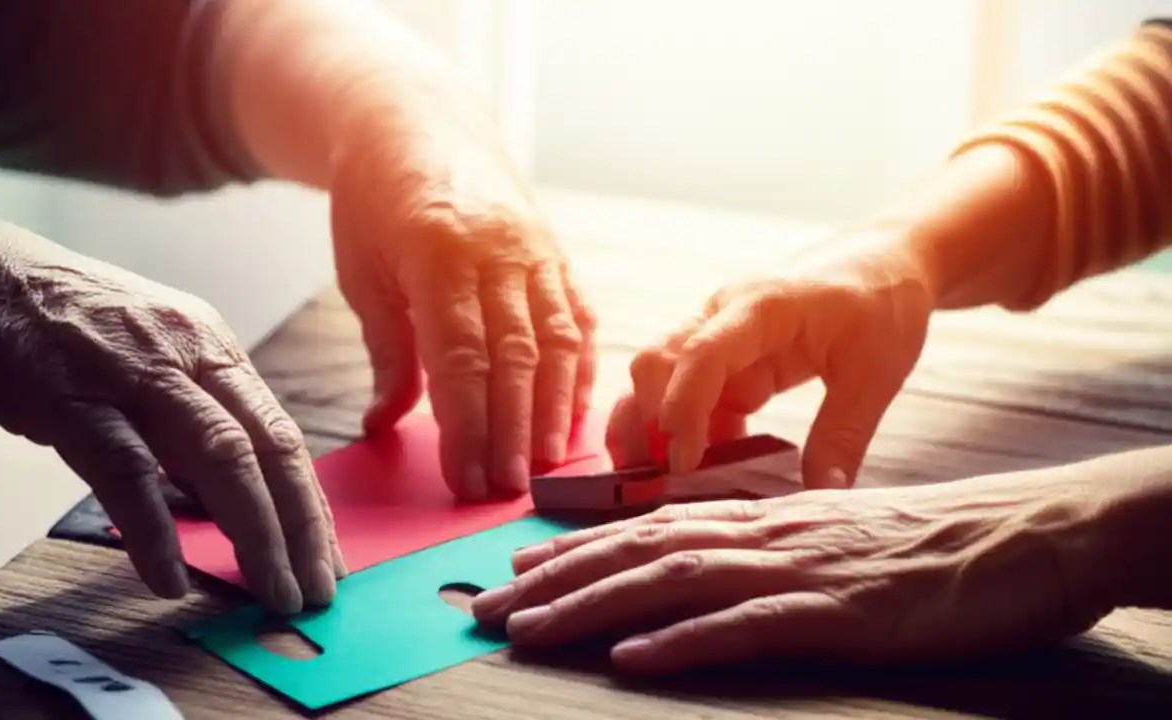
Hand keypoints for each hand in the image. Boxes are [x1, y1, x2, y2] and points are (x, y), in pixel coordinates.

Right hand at [0, 202, 338, 613]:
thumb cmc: (51, 322)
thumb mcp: (144, 352)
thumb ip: (184, 414)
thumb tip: (218, 491)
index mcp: (209, 344)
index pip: (280, 432)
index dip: (308, 502)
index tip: (324, 557)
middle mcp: (186, 352)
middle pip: (267, 448)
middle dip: (300, 527)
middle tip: (314, 591)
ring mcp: (130, 371)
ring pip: (221, 457)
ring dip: (256, 533)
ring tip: (272, 591)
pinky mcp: (67, 394)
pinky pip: (125, 472)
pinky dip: (154, 531)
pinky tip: (169, 579)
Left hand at [329, 119, 594, 499]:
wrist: (417, 123)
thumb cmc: (376, 201)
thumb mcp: (365, 272)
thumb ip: (388, 351)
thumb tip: (384, 423)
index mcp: (439, 253)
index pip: (462, 357)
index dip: (467, 425)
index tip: (466, 478)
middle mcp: (498, 251)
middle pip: (517, 358)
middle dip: (513, 431)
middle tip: (507, 490)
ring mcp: (535, 250)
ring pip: (558, 341)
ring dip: (554, 410)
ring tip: (545, 465)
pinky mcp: (556, 253)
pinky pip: (578, 318)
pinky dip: (580, 370)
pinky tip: (574, 414)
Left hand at [471, 470, 1111, 674]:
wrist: (1019, 537)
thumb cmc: (922, 544)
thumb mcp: (827, 538)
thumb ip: (764, 547)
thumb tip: (703, 567)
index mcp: (758, 517)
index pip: (644, 529)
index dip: (573, 548)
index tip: (514, 568)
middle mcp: (762, 534)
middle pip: (636, 553)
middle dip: (554, 582)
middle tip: (487, 610)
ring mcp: (797, 571)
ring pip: (671, 583)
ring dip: (592, 608)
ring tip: (530, 631)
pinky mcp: (838, 613)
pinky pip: (749, 627)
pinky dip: (686, 642)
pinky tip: (636, 659)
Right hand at [610, 229, 933, 486]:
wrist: (888, 259)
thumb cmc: (884, 301)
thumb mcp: (876, 373)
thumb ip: (844, 434)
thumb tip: (824, 494)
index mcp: (762, 307)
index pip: (701, 354)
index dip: (683, 407)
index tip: (685, 462)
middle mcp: (725, 313)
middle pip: (658, 361)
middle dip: (648, 419)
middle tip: (664, 479)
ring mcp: (721, 331)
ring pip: (664, 375)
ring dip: (662, 424)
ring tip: (672, 479)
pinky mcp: (729, 351)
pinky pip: (696, 390)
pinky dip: (695, 425)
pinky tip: (713, 461)